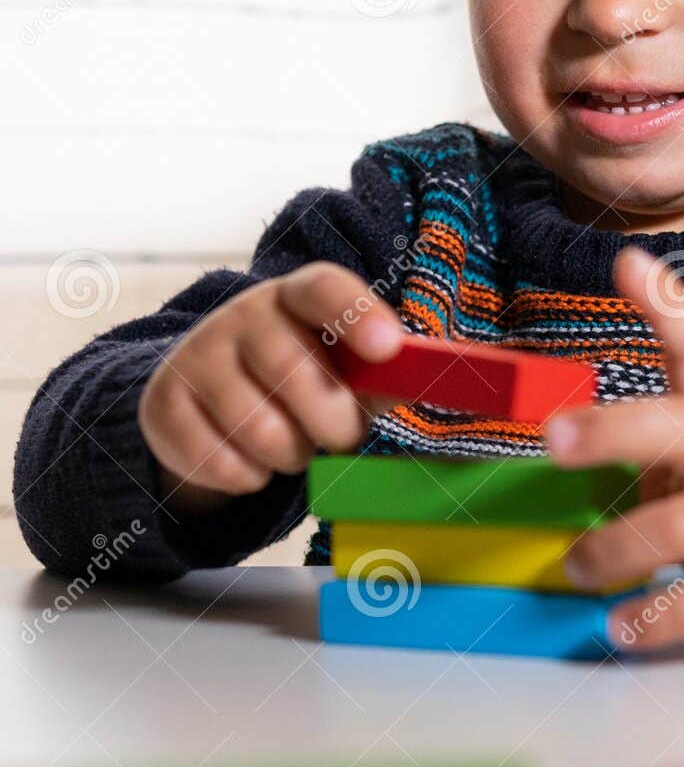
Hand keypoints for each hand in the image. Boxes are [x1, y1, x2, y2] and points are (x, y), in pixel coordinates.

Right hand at [138, 262, 403, 511]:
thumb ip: (382, 376)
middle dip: (332, 423)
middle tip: (338, 436)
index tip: (388, 347)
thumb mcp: (343, 371)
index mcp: (296, 297)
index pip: (323, 289)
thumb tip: (436, 380)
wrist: (207, 401)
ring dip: (291, 455)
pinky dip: (249, 477)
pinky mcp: (164, 406)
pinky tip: (250, 461)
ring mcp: (196, 357)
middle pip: (296, 373)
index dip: (357, 314)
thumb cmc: (300, 382)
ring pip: (261, 430)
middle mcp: (241, 316)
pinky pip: (222, 463)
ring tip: (291, 445)